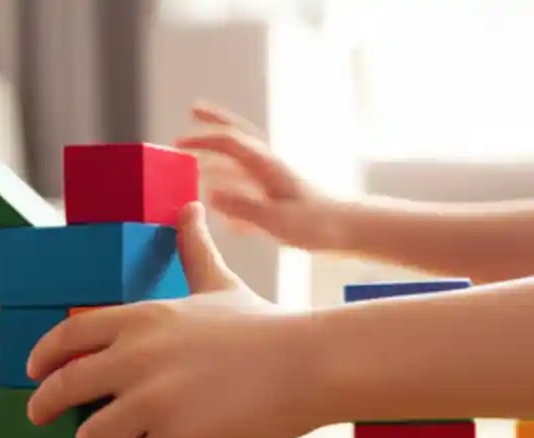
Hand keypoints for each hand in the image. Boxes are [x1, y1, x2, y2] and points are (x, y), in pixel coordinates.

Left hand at [26, 202, 326, 437]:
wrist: (309, 362)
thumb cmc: (267, 325)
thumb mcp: (219, 284)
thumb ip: (194, 250)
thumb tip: (189, 207)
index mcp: (140, 318)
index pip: (66, 336)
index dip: (42, 358)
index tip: (32, 373)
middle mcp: (134, 357)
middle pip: (61, 391)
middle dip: (45, 409)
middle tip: (43, 422)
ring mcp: (152, 401)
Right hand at [177, 101, 346, 251]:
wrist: (355, 231)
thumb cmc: (320, 224)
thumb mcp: (276, 219)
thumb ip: (242, 207)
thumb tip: (209, 192)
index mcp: (267, 167)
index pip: (230, 143)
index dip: (203, 139)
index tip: (179, 142)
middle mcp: (271, 169)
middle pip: (238, 139)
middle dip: (216, 124)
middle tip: (194, 110)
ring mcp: (277, 185)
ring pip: (243, 167)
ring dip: (220, 163)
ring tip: (199, 166)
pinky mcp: (284, 204)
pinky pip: (253, 195)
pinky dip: (236, 196)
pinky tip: (226, 211)